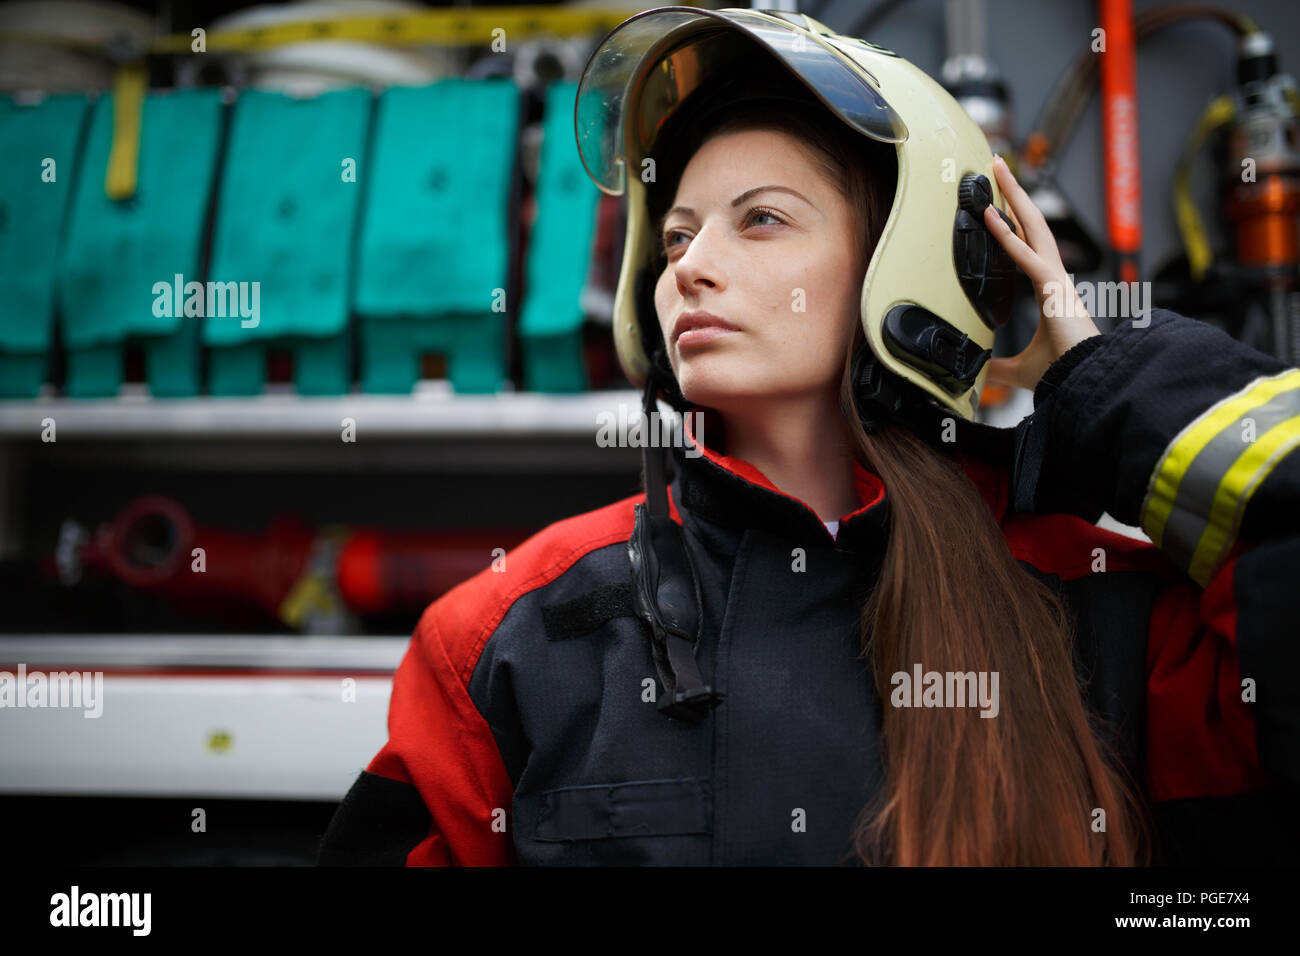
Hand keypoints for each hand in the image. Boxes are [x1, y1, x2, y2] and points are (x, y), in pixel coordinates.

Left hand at [981, 154, 1101, 392]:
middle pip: (1033, 225)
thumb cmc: (1063, 373)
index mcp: (1049, 289)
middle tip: (998, 166)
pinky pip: (1027, 257)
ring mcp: (1056, 281)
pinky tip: (991, 216)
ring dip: (1015, 197)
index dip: (1014, 221)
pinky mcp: (1054, 291)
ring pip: (1034, 228)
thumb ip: (998, 367)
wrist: (1085, 383)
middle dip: (1016, 193)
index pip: (1029, 245)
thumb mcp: (1019, 369)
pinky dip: (1007, 237)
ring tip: (999, 170)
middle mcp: (1054, 277)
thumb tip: (979, 373)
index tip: (999, 202)